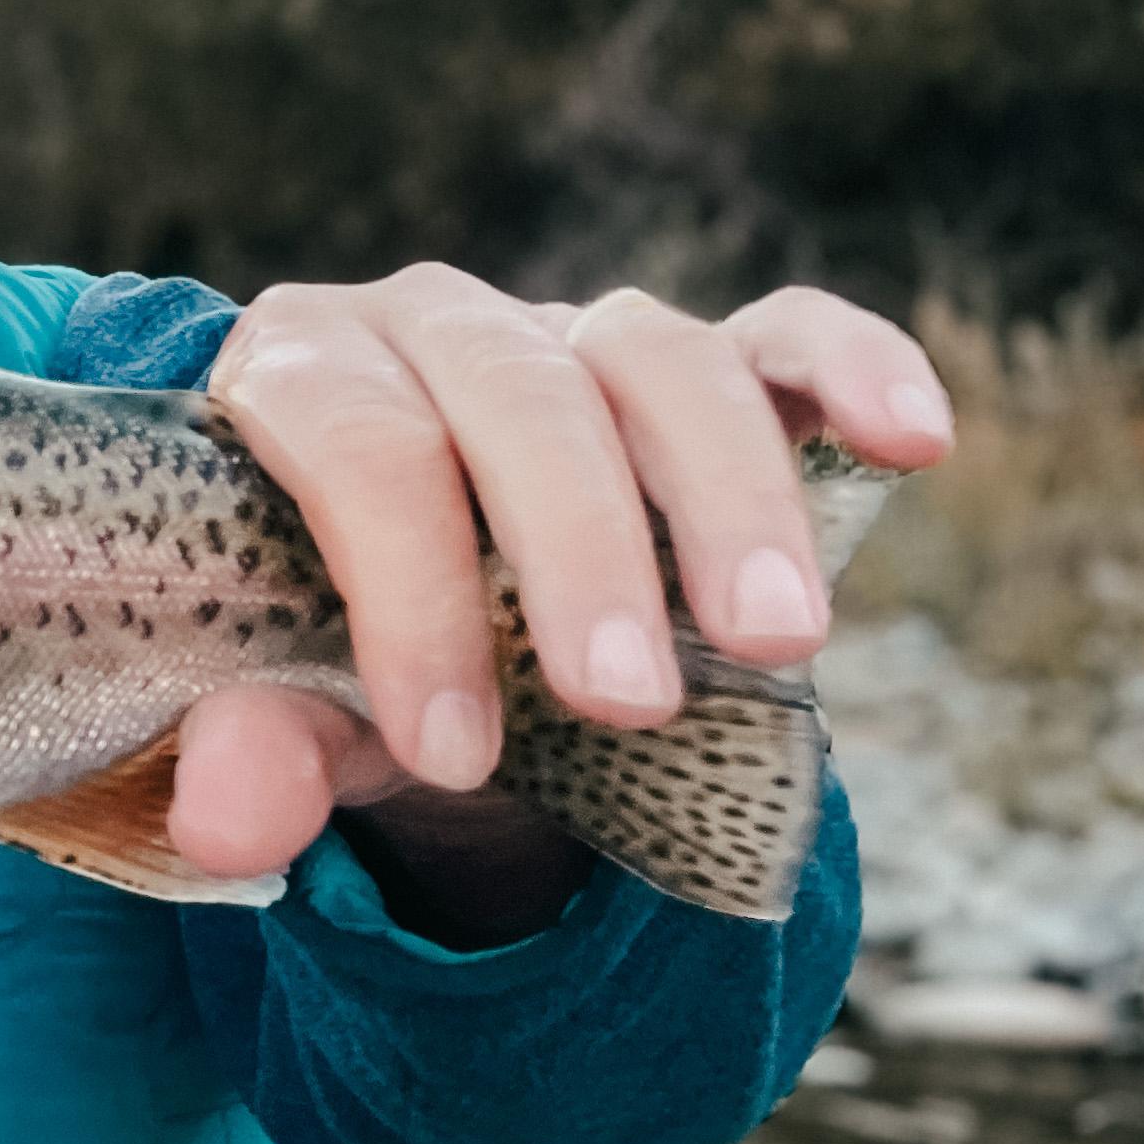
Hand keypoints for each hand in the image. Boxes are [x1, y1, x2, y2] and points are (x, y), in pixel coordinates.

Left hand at [170, 275, 957, 927]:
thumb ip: (247, 753)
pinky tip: (914, 438)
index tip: (452, 749)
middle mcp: (431, 325)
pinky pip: (785, 335)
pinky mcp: (705, 362)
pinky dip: (853, 368)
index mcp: (296, 377)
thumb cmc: (331, 652)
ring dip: (725, 496)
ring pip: (657, 361)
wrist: (429, 630)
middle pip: (513, 395)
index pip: (355, 444)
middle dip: (577, 548)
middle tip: (624, 704)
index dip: (409, 592)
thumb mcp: (277, 710)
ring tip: (776, 643)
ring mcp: (572, 332)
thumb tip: (230, 818)